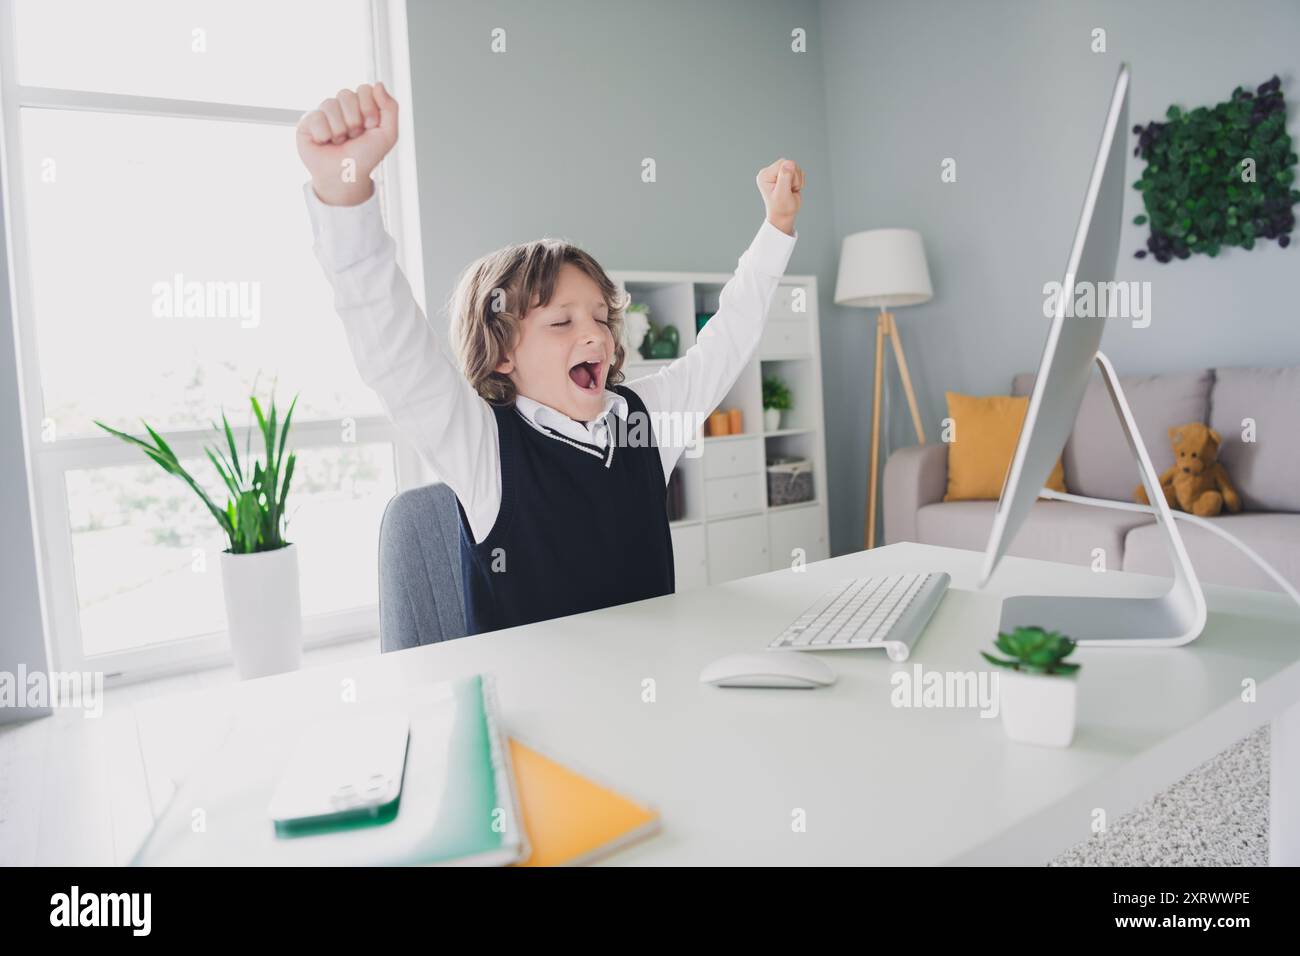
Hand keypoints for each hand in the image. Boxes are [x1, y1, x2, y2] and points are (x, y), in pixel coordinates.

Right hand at [296, 82, 398, 205]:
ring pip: (330, 104)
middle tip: (354, 136)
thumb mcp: (387, 135)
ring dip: (339, 130)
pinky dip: (324, 135)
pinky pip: (316, 117)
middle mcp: (342, 106)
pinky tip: (324, 143)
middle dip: (354, 120)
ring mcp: (324, 112)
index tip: (370, 127)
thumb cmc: (365, 157)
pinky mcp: (307, 121)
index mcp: (360, 105)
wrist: (346, 176)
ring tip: (339, 141)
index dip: (369, 109)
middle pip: (346, 94)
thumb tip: (378, 84)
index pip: (364, 89)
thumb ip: (391, 107)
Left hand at [756, 158, 803, 234]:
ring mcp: (777, 173)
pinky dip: (799, 181)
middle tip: (790, 190)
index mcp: (765, 175)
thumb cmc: (781, 208)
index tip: (787, 188)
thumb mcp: (782, 194)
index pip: (783, 164)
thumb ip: (785, 177)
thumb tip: (789, 163)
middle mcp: (769, 172)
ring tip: (791, 190)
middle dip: (794, 178)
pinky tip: (793, 189)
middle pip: (790, 163)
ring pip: (795, 167)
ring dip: (797, 180)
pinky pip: (798, 171)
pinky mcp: (785, 175)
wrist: (784, 216)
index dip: (791, 175)